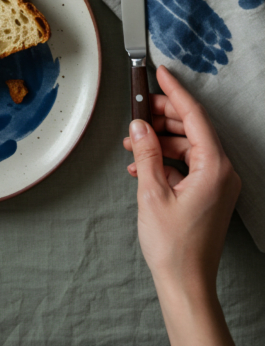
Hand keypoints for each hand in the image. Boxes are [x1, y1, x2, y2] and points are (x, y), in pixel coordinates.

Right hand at [123, 65, 239, 344]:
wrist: (186, 284)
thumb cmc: (174, 247)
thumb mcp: (152, 192)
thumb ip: (146, 151)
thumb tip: (139, 125)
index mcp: (215, 167)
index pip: (194, 116)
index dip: (174, 92)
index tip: (160, 74)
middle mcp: (222, 172)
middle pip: (192, 128)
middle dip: (163, 116)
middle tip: (139, 106)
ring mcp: (218, 184)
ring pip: (188, 146)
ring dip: (160, 140)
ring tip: (134, 141)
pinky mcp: (209, 195)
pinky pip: (188, 164)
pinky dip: (166, 160)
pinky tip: (142, 165)